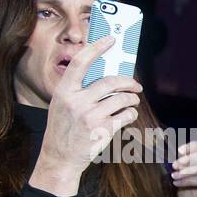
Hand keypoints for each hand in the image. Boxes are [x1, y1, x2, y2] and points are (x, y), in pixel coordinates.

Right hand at [34, 35, 143, 190]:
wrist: (59, 157)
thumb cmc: (64, 127)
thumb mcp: (62, 104)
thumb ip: (78, 89)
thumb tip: (105, 73)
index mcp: (64, 91)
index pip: (80, 62)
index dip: (97, 48)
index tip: (111, 40)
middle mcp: (76, 101)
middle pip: (110, 82)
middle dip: (128, 82)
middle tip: (136, 85)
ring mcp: (90, 116)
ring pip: (122, 99)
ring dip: (132, 99)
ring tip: (132, 101)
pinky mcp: (102, 130)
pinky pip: (125, 115)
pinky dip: (131, 113)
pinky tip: (129, 114)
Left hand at [171, 137, 196, 196]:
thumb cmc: (191, 195)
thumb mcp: (188, 172)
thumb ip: (192, 157)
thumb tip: (194, 141)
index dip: (194, 146)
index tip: (179, 151)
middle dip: (190, 158)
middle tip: (175, 165)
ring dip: (188, 169)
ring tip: (175, 174)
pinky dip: (189, 180)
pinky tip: (177, 183)